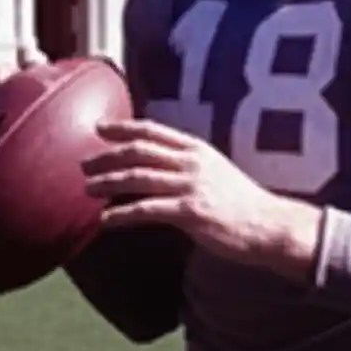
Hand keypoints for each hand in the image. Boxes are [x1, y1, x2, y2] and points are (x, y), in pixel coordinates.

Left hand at [80, 119, 322, 282]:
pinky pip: (146, 210)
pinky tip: (105, 221)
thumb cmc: (241, 201)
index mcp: (196, 148)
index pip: (153, 130)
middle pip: (139, 151)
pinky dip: (121, 214)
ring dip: (107, 182)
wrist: (267, 224)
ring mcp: (190, 185)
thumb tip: (158, 164)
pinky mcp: (190, 212)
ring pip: (137, 177)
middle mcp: (191, 161)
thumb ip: (188, 163)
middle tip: (82, 163)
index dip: (123, 126)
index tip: (99, 127)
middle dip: (106, 155)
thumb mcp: (215, 170)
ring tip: (87, 189)